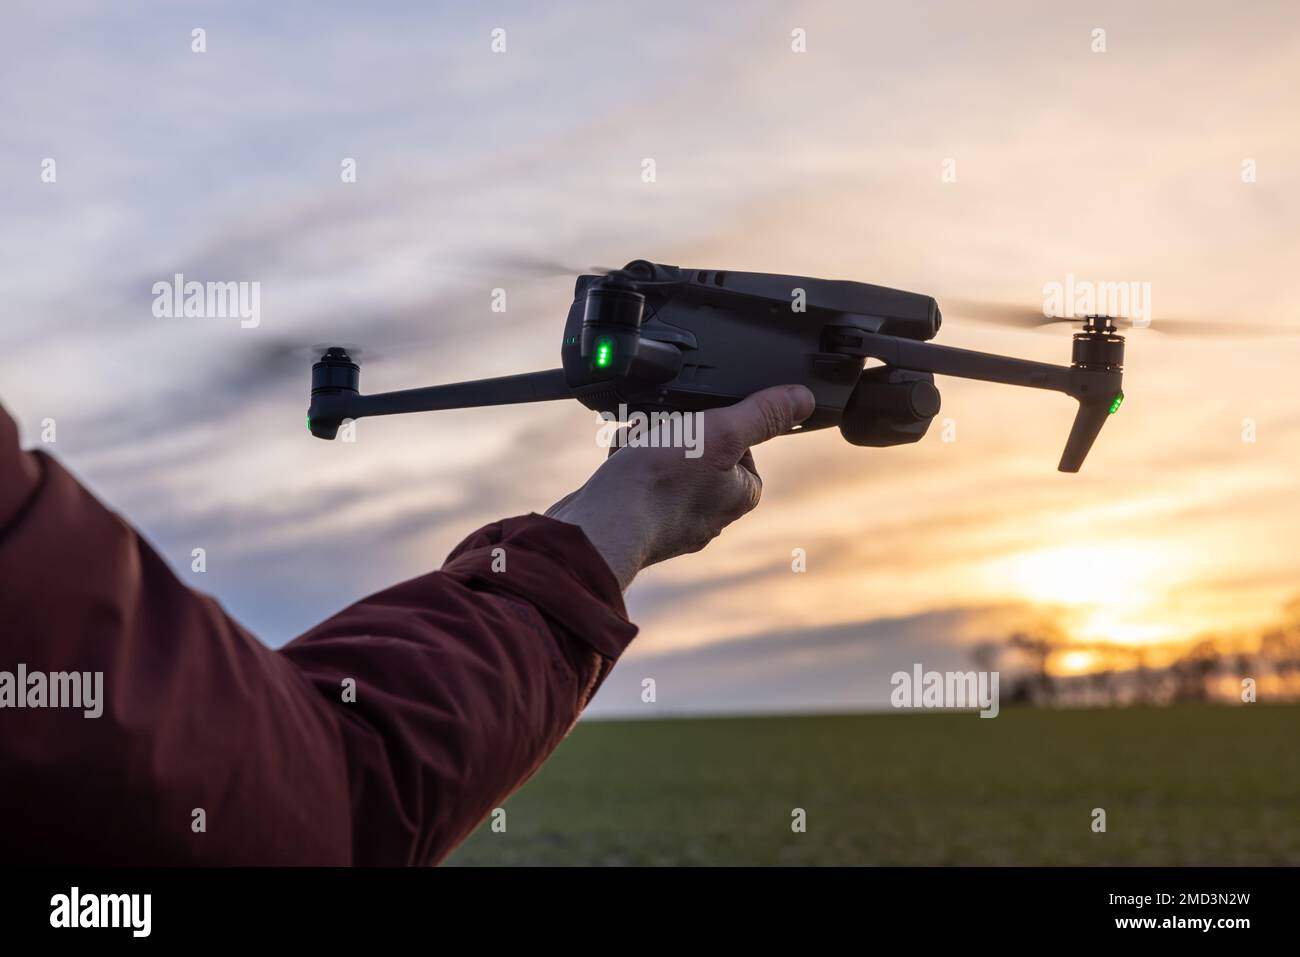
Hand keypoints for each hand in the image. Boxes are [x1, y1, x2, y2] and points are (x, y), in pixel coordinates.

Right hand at [545, 385, 815, 589]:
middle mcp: (711, 514)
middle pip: (703, 453)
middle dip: (679, 432)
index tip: (701, 416)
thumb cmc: (661, 482)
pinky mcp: (639, 523)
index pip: (745, 447)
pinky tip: (618, 459)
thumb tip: (802, 399)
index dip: (722, 423)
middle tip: (663, 426)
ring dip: (650, 444)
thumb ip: (763, 414)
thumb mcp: (722, 431)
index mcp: (740, 495)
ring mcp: (673, 522)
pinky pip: (638, 482)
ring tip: (638, 440)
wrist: (602, 524)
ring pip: (667, 467)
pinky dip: (628, 465)